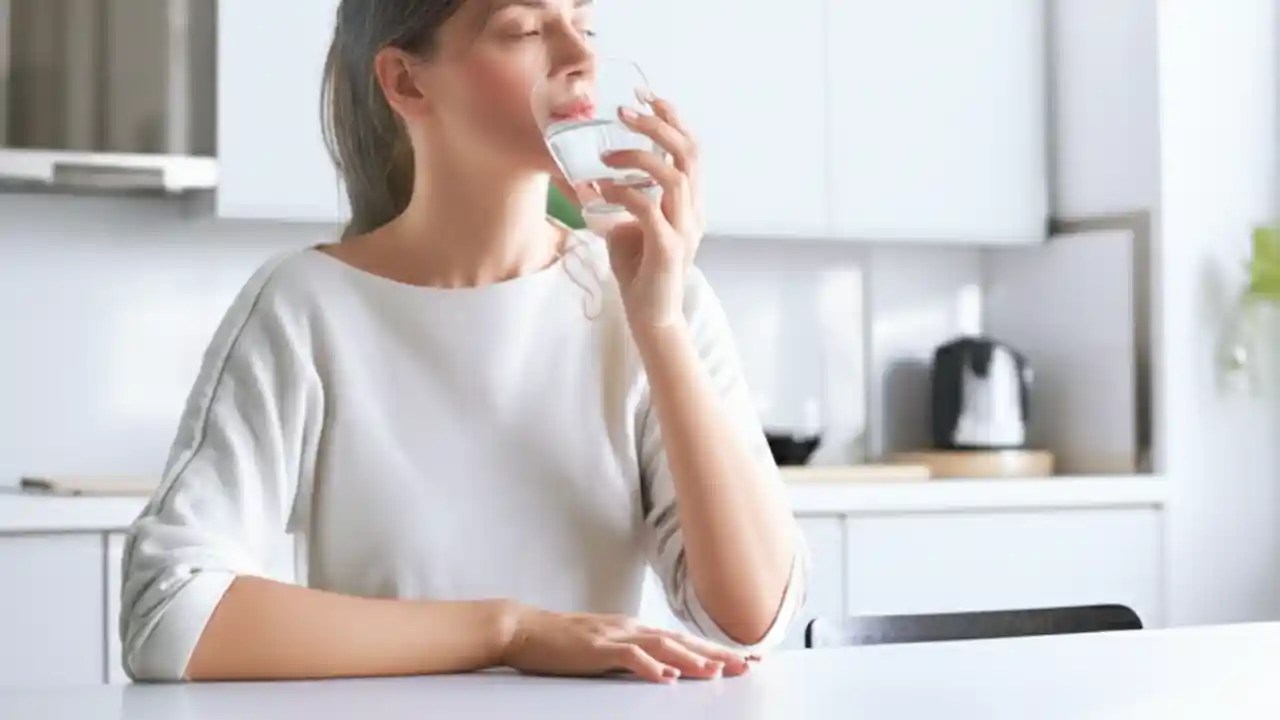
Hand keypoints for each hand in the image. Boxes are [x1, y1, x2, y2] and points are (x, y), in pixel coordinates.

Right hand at [500, 605, 753, 683]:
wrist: (525, 629)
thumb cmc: (562, 643)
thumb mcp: (605, 649)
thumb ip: (632, 655)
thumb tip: (663, 668)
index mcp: (634, 630)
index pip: (682, 639)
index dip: (713, 649)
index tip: (742, 659)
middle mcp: (630, 628)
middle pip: (681, 640)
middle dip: (715, 653)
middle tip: (746, 665)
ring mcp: (613, 636)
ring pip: (661, 646)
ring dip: (690, 660)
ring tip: (716, 673)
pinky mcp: (595, 648)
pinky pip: (627, 657)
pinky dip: (648, 666)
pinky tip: (665, 677)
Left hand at [574, 93, 704, 328]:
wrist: (651, 317)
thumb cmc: (640, 273)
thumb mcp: (629, 228)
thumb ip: (622, 203)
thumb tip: (594, 180)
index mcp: (689, 203)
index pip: (691, 150)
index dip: (672, 119)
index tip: (646, 97)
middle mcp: (693, 212)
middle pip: (689, 154)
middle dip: (658, 126)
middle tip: (625, 112)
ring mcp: (684, 230)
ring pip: (674, 177)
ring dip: (638, 158)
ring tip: (606, 156)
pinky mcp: (667, 250)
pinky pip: (649, 210)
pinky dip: (623, 194)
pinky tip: (601, 191)